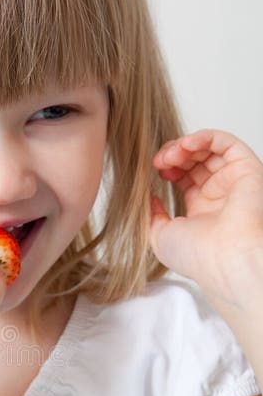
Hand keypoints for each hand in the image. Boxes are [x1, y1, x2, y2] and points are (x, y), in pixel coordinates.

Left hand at [150, 129, 262, 308]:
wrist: (223, 258)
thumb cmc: (195, 255)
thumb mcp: (159, 237)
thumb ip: (151, 215)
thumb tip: (147, 197)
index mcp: (201, 210)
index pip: (185, 177)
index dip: (168, 166)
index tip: (154, 168)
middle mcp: (219, 194)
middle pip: (195, 160)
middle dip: (173, 154)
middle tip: (159, 160)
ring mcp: (233, 181)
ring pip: (210, 149)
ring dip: (185, 144)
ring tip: (171, 154)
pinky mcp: (246, 169)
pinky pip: (226, 142)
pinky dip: (204, 136)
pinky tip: (186, 143)